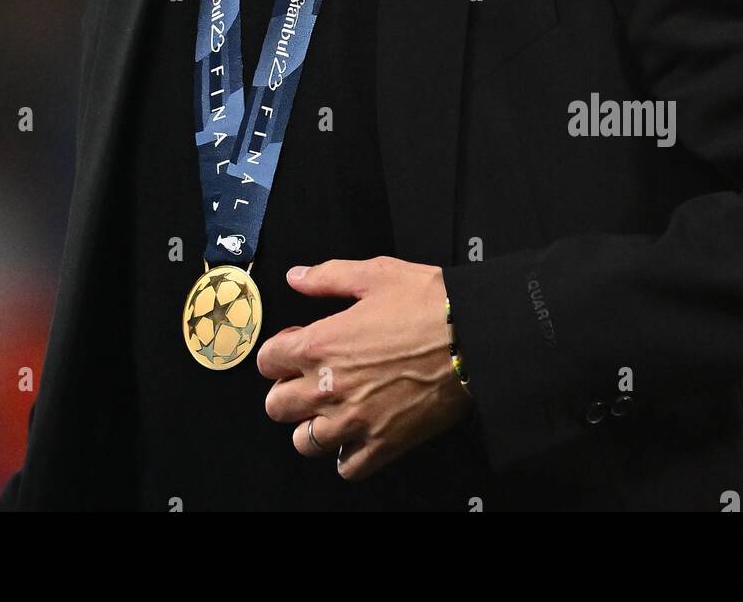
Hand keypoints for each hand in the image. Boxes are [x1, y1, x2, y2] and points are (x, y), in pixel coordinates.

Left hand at [256, 255, 471, 480]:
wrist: (474, 337)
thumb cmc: (428, 304)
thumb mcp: (375, 274)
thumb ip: (328, 277)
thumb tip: (296, 277)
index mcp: (321, 344)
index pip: (267, 361)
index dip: (279, 352)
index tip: (296, 346)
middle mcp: (329, 388)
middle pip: (276, 407)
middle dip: (286, 391)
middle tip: (307, 379)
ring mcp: (356, 421)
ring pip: (305, 442)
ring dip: (311, 426)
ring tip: (329, 410)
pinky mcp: (384, 445)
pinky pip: (347, 468)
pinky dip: (347, 456)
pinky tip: (357, 434)